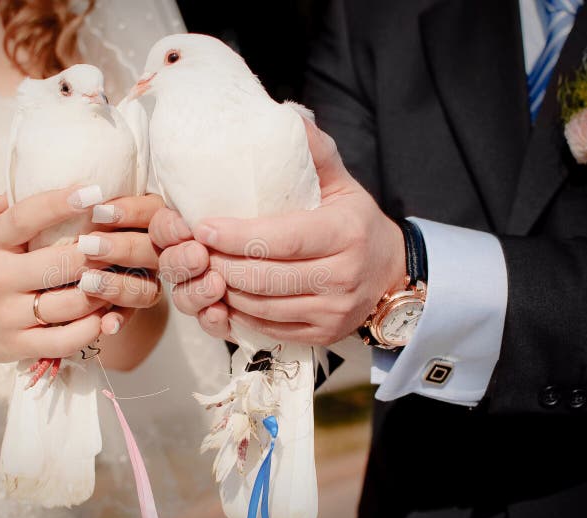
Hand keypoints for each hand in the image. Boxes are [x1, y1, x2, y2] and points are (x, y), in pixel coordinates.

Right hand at [0, 187, 162, 367]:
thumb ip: (26, 215)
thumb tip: (73, 185)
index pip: (25, 217)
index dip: (60, 203)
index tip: (94, 191)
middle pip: (61, 263)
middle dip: (98, 254)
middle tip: (123, 245)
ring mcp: (8, 315)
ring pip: (71, 303)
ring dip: (103, 291)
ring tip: (120, 279)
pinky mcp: (19, 346)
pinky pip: (67, 339)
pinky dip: (93, 327)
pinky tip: (106, 314)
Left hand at [150, 120, 405, 344]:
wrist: (391, 273)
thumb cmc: (355, 222)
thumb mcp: (342, 183)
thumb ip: (313, 151)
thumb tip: (283, 113)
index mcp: (345, 233)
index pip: (281, 239)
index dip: (237, 236)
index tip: (203, 226)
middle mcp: (342, 277)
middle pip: (264, 277)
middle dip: (221, 264)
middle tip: (195, 249)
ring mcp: (333, 312)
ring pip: (261, 307)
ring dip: (225, 290)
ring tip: (206, 269)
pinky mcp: (323, 334)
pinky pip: (268, 328)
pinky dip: (240, 313)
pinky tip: (225, 294)